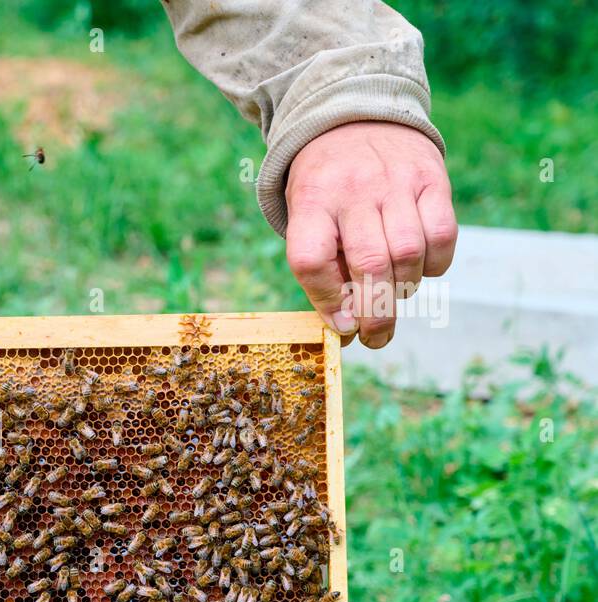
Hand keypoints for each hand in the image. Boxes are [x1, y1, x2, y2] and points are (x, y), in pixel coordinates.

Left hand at [284, 121, 456, 348]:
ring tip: (394, 294)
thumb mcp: (306, 215)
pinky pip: (443, 234)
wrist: (353, 117)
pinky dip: (435, 264)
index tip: (339, 327)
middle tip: (375, 338)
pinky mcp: (432, 178)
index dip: (325, 301)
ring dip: (404, 289)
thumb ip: (324, 266)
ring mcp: (395, 181)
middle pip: (369, 264)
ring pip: (409, 252)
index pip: (311, 259)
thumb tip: (346, 327)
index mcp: (311, 201)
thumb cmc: (326, 187)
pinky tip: (421, 268)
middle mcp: (353, 189)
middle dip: (374, 314)